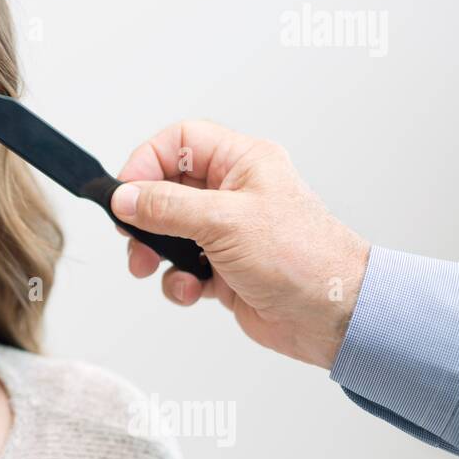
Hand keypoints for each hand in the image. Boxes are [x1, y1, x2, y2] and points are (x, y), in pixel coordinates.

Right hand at [110, 120, 371, 368]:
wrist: (334, 317)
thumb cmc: (302, 259)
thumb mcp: (224, 222)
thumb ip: (167, 207)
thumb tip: (124, 197)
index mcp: (243, 163)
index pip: (180, 142)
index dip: (147, 162)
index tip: (126, 192)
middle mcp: (234, 192)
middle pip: (167, 188)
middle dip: (145, 216)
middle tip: (131, 236)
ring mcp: (228, 232)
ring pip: (169, 231)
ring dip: (155, 252)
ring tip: (149, 267)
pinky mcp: (225, 268)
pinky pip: (183, 267)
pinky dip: (178, 281)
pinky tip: (192, 291)